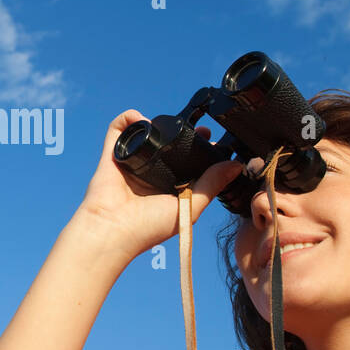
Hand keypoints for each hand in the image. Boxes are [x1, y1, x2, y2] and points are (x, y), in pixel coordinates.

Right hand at [72, 110, 242, 264]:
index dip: (202, 150)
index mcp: (170, 187)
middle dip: (184, 132)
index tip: (214, 141)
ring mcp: (132, 162)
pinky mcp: (113, 154)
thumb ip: (212, 185)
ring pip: (146, 134)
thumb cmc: (148, 228)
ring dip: (157, 123)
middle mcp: (152, 173)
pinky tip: (141, 119)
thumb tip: (236, 165)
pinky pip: (119, 129)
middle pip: (169, 145)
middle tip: (200, 128)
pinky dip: (128, 118)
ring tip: (167, 122)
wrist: (113, 231)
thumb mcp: (189, 207)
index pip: (189, 162)